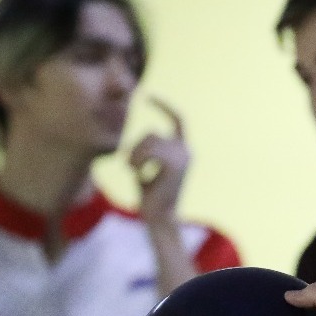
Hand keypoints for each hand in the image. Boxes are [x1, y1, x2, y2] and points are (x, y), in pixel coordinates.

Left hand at [130, 98, 189, 228]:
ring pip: (149, 141)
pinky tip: (138, 175)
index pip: (178, 119)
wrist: (160, 219)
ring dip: (134, 156)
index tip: (147, 96)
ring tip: (132, 171)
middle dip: (135, 148)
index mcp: (184, 151)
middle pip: (152, 133)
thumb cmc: (151, 199)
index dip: (164, 105)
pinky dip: (138, 162)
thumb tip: (137, 145)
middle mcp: (187, 151)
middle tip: (128, 166)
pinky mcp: (175, 164)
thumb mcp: (146, 171)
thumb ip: (145, 155)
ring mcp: (183, 156)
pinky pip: (149, 151)